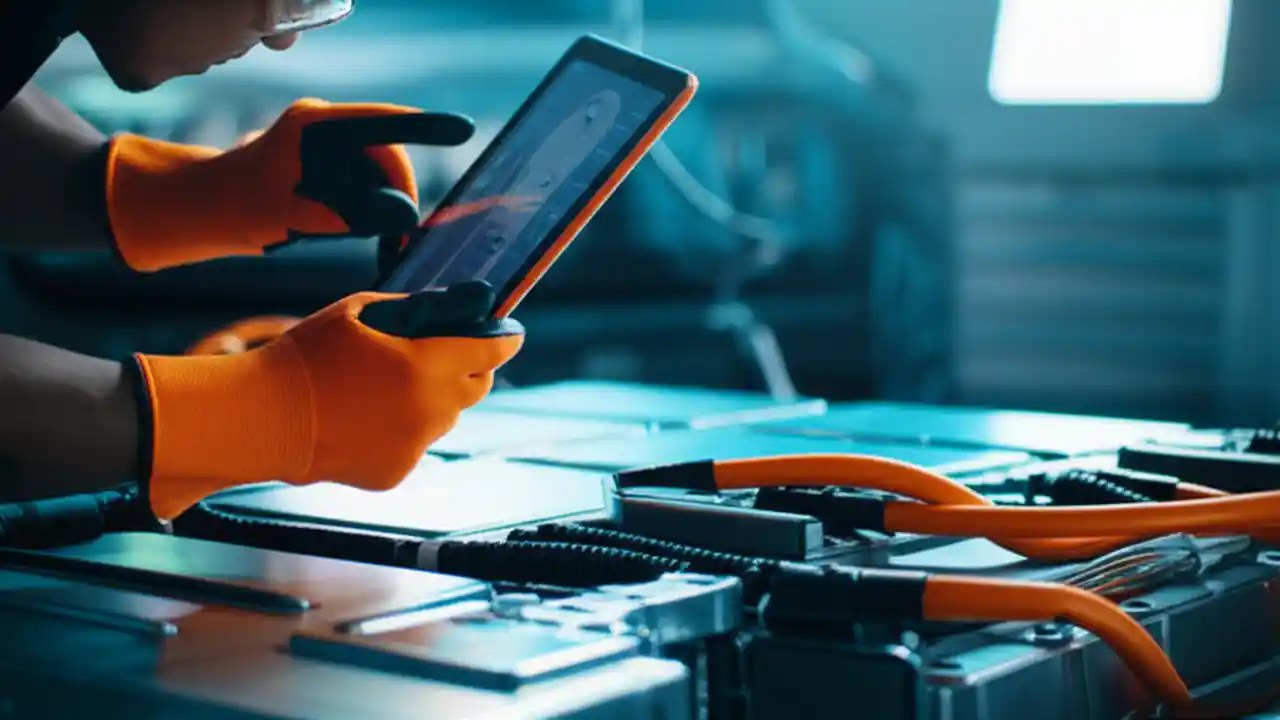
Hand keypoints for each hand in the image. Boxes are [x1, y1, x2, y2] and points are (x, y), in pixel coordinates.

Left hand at [106, 98, 475, 271]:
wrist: (204, 212)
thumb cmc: (241, 209)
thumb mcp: (299, 215)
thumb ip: (354, 214)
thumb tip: (406, 217)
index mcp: (317, 125)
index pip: (383, 122)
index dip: (426, 128)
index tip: (463, 130)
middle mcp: (328, 129)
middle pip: (387, 155)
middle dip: (403, 195)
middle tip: (407, 240)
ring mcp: (329, 147)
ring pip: (380, 176)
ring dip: (390, 212)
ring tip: (388, 249)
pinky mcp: (330, 167)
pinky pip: (367, 186)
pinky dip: (374, 213)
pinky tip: (377, 242)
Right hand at [130, 281, 522, 519]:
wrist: (264, 416)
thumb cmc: (308, 354)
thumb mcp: (360, 312)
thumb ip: (417, 309)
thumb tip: (457, 306)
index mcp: (427, 365)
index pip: (490, 351)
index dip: (504, 340)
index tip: (510, 334)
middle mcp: (430, 410)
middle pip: (477, 387)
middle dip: (469, 368)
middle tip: (444, 356)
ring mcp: (415, 446)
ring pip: (443, 417)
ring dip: (430, 400)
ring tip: (382, 388)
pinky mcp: (396, 472)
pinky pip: (414, 444)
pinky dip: (401, 430)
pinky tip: (364, 418)